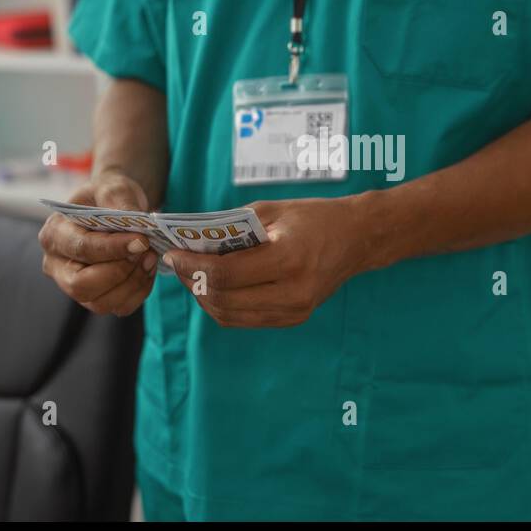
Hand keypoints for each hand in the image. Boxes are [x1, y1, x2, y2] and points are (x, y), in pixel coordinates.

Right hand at [38, 170, 158, 315]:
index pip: (81, 249)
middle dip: (120, 272)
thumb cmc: (108, 197)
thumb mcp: (112, 188)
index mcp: (54, 234)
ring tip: (151, 257)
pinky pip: (119, 307)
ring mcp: (73, 286)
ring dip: (133, 283)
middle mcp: (57, 265)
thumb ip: (120, 202)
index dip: (113, 248)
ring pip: (101, 303)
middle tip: (147, 251)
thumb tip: (137, 224)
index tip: (142, 240)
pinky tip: (148, 269)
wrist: (115, 209)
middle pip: (82, 286)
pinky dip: (139, 292)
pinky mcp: (95, 298)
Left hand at [162, 197, 374, 328]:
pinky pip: (245, 319)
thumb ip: (231, 227)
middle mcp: (293, 292)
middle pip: (223, 299)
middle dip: (194, 282)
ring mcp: (294, 311)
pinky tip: (214, 286)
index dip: (193, 266)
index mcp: (288, 259)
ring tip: (192, 276)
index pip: (225, 274)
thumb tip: (190, 241)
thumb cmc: (313, 218)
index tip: (174, 253)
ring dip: (205, 297)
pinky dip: (223, 305)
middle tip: (178, 264)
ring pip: (230, 315)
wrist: (357, 239)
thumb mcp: (272, 211)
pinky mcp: (293, 318)